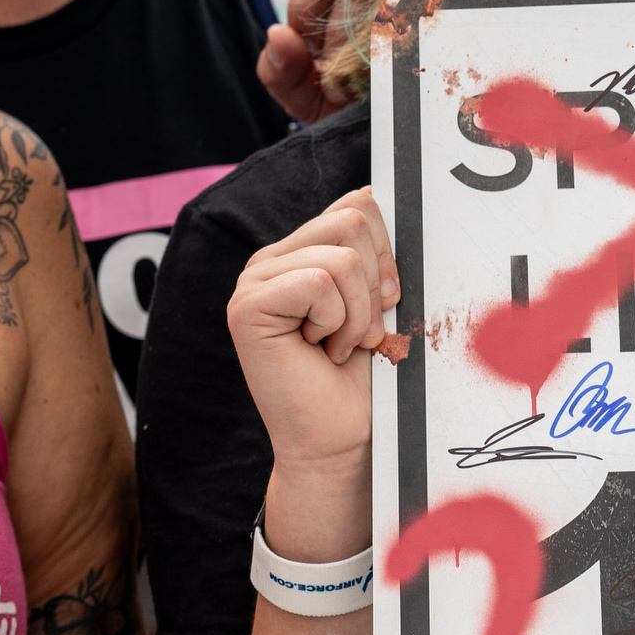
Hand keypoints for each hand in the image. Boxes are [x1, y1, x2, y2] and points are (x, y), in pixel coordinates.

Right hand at [227, 186, 395, 472]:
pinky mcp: (246, 306)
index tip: (381, 304)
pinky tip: (319, 350)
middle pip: (352, 220)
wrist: (342, 440)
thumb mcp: (377, 302)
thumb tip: (370, 194)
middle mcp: (272, 260)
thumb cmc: (363, 379)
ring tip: (338, 345)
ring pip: (340, 256)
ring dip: (357, 313)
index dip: (387, 254)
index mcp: (302, 252)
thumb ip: (371, 251)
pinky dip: (335, 322)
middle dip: (374, 283)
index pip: (358, 206)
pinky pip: (316, 283)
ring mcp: (254, 281)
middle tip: (359, 331)